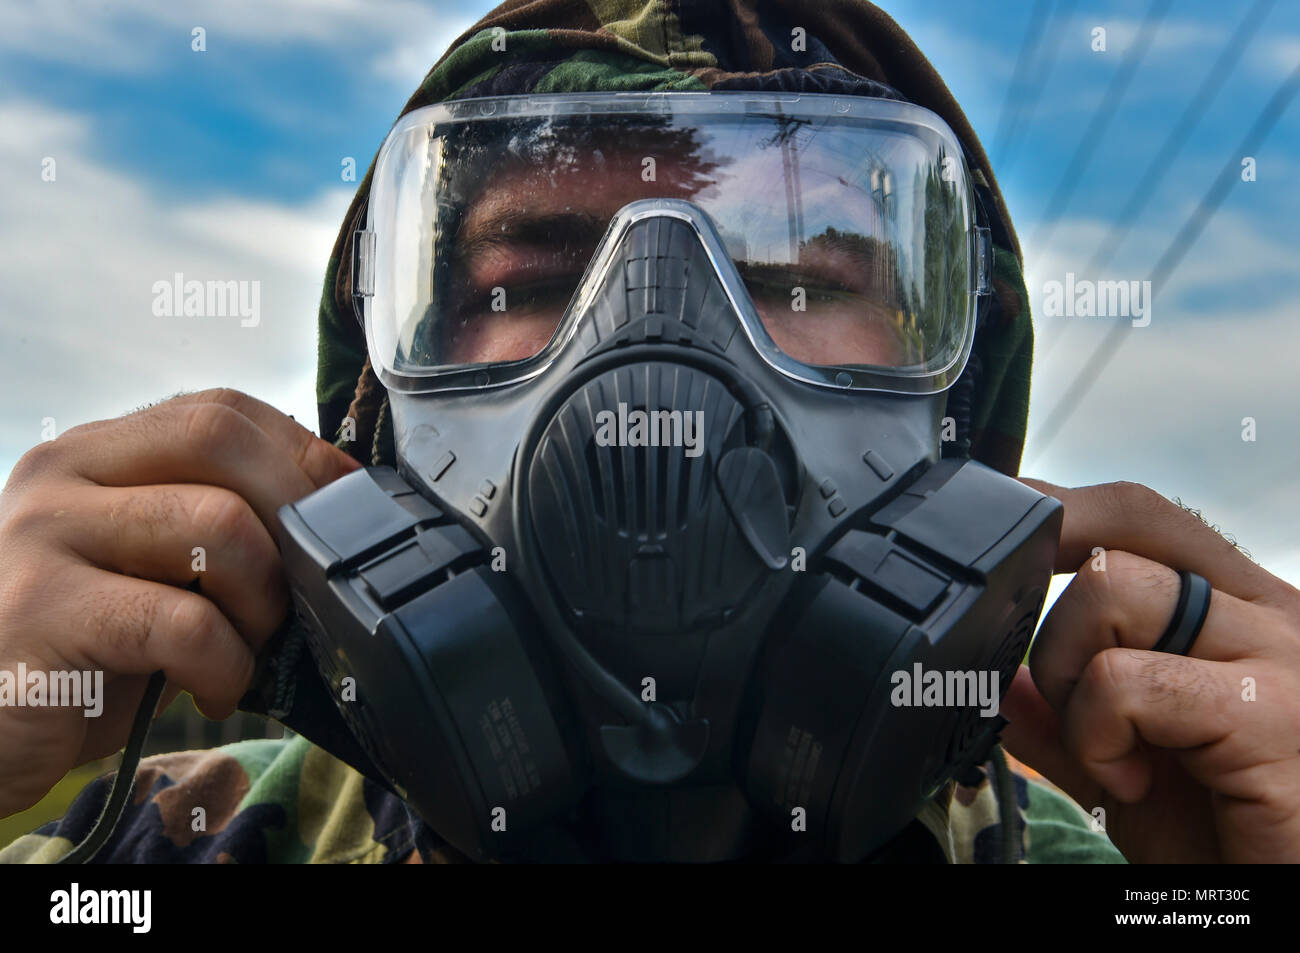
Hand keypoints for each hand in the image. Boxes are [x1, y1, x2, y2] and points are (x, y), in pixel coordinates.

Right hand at [0, 389, 359, 817]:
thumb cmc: (81, 650)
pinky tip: (214, 691)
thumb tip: (335, 506)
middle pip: (220, 441)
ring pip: (218, 525)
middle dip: (291, 514)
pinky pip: (186, 624)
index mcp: (93, 452)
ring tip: (247, 648)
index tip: (343, 506)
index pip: (218, 409)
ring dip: (264, 600)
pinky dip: (227, 665)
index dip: (299, 452)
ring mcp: (43, 537)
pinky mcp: (41, 614)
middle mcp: (61, 475)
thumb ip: (213, 524)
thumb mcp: (149, 568)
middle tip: (297, 591)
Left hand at [1000, 480, 1299, 862]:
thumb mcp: (1125, 763)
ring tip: (1113, 753)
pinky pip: (1125, 682)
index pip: (1141, 517)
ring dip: (1072, 684)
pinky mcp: (1272, 716)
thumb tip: (1004, 682)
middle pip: (1114, 540)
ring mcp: (1280, 658)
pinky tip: (1129, 783)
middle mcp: (1270, 614)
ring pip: (1108, 590)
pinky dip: (1096, 736)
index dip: (1058, 515)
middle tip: (1074, 707)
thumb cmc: (1223, 833)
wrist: (1275, 894)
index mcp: (1239, 610)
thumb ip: (1066, 716)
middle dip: (1056, 627)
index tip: (1005, 545)